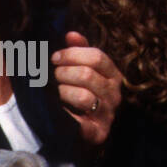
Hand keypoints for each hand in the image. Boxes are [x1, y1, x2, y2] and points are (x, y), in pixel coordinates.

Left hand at [52, 31, 121, 146]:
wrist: (83, 131)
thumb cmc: (81, 94)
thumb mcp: (83, 70)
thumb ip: (78, 52)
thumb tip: (70, 34)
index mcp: (113, 75)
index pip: (97, 57)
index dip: (72, 54)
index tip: (54, 58)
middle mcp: (115, 93)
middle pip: (88, 75)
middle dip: (63, 73)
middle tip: (51, 76)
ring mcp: (108, 113)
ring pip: (83, 96)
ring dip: (62, 92)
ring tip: (53, 93)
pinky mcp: (98, 132)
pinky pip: (80, 122)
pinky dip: (65, 114)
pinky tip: (57, 110)